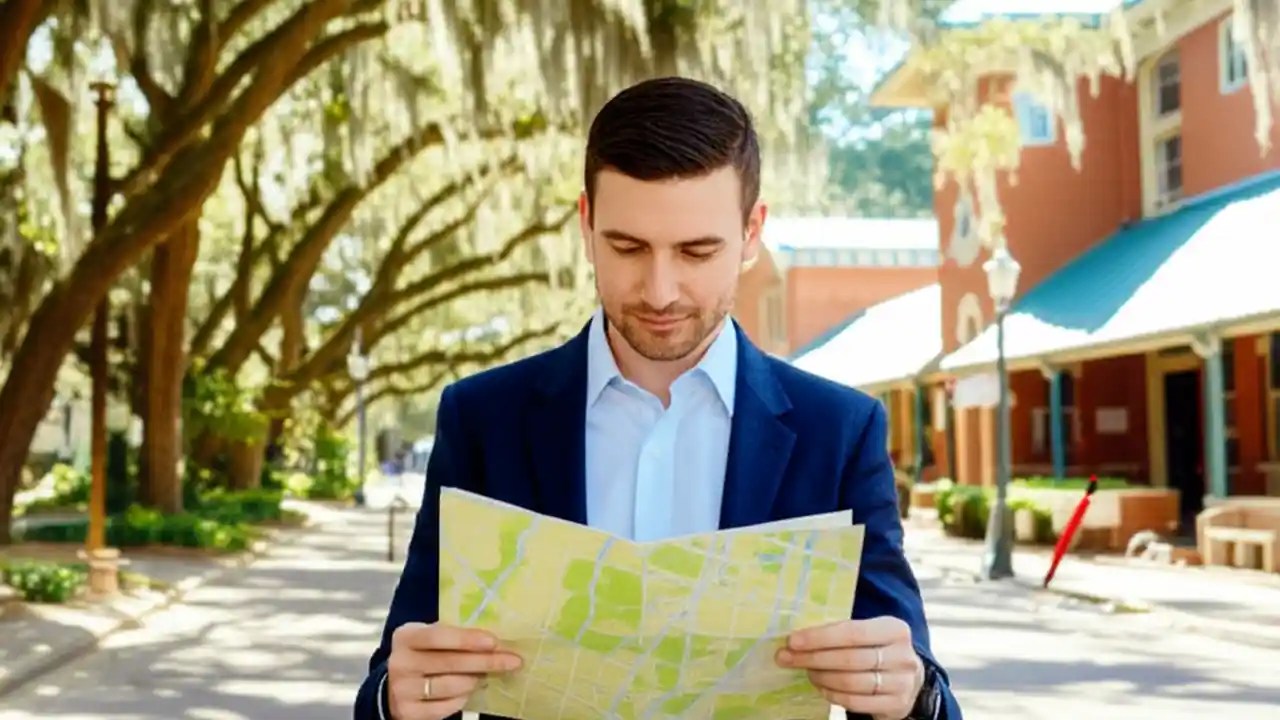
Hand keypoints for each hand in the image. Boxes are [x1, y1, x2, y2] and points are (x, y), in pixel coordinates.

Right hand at [386, 622, 522, 719]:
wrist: (397, 685)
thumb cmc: (422, 654)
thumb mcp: (429, 637)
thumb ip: (453, 635)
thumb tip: (494, 640)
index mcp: (406, 637)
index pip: (438, 636)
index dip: (467, 639)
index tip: (494, 642)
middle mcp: (400, 663)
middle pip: (450, 662)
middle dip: (485, 661)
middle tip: (512, 661)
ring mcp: (403, 690)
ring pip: (452, 686)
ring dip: (476, 680)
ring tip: (487, 674)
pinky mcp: (409, 712)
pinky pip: (448, 707)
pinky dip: (464, 697)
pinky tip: (471, 689)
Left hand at [776, 617, 923, 719]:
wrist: (908, 678)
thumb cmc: (878, 649)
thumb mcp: (870, 633)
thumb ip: (841, 632)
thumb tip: (798, 638)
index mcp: (895, 629)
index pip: (853, 632)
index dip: (820, 637)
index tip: (793, 641)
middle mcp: (903, 656)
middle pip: (849, 659)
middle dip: (813, 658)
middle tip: (787, 658)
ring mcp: (902, 684)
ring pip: (851, 682)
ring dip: (821, 677)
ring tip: (806, 672)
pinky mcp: (896, 706)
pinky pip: (855, 702)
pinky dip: (833, 695)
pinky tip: (821, 687)